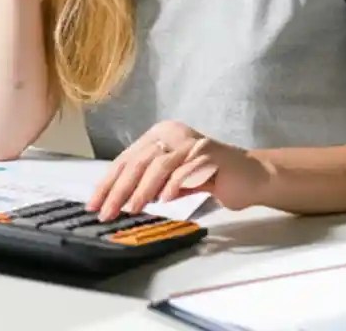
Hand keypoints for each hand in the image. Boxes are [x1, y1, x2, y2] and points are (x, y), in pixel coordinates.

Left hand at [87, 121, 273, 219]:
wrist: (251, 176)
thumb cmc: (209, 178)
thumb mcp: (172, 180)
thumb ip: (148, 184)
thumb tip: (116, 201)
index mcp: (159, 135)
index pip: (126, 159)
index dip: (107, 183)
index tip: (94, 204)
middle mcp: (172, 133)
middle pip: (137, 161)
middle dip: (118, 190)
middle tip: (106, 212)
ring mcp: (191, 142)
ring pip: (158, 165)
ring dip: (142, 190)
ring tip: (132, 209)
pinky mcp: (210, 153)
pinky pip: (185, 170)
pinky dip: (172, 186)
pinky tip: (164, 201)